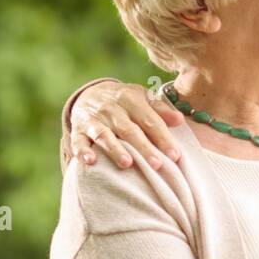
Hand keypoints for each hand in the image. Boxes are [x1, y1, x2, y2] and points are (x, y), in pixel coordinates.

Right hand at [70, 81, 184, 168]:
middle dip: (144, 147)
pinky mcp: (78, 129)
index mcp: (130, 99)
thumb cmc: (125, 102)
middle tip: (157, 165)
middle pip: (129, 130)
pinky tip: (91, 161)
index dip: (163, 138)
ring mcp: (93, 119)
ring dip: (115, 149)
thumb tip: (180, 120)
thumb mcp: (142, 99)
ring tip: (127, 163)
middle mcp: (111, 108)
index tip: (175, 156)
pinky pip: (78, 141)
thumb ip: (160, 110)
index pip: (150, 120)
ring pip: (104, 135)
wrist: (89, 94)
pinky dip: (82, 151)